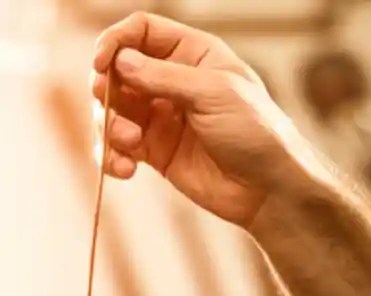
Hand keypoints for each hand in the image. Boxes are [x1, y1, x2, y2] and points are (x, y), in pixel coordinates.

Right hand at [91, 12, 330, 228]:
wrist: (269, 190)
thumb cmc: (256, 133)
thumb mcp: (214, 94)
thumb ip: (164, 76)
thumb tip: (120, 61)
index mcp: (193, 54)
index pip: (141, 31)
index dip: (116, 41)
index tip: (101, 63)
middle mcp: (172, 81)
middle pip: (117, 70)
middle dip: (106, 88)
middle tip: (110, 106)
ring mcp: (160, 117)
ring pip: (112, 110)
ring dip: (109, 127)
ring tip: (131, 145)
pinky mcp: (154, 151)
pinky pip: (117, 147)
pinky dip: (112, 156)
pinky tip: (125, 170)